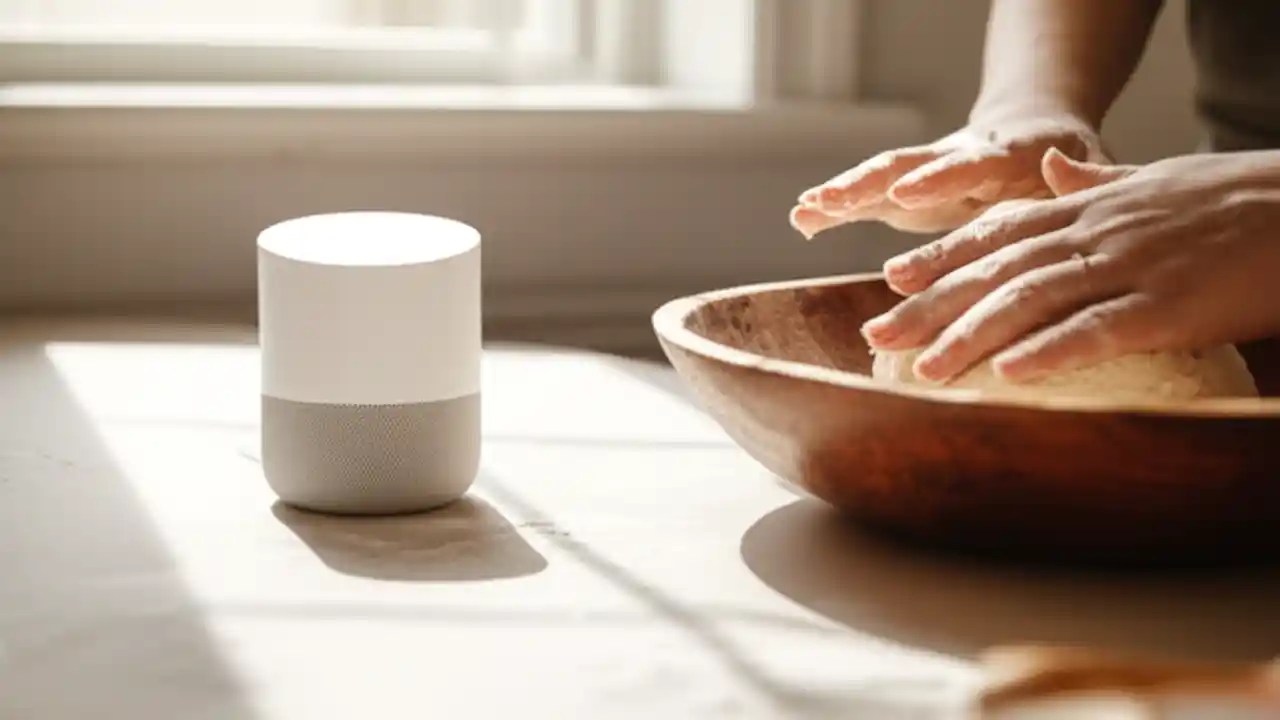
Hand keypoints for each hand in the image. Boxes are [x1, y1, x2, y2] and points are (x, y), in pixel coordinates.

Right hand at [789, 113, 1106, 236]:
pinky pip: (868, 198)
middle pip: (911, 163)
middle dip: (870, 183)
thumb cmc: (1075, 166)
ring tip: (807, 209)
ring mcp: (928, 172)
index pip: (971, 163)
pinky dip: (836, 208)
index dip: (939, 180)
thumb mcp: (1096, 167)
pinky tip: (801, 219)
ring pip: (883, 176)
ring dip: (845, 194)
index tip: (906, 196)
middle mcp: (958, 155)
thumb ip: (1082, 176)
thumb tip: (1059, 170)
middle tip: (834, 201)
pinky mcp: (908, 192)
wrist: (1036, 138)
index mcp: (1008, 153)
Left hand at [860, 148, 1279, 382]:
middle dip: (932, 303)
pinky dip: (1050, 351)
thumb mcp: (1155, 182)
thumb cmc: (1237, 201)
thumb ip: (1098, 182)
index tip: (894, 277)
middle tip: (877, 333)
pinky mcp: (1168, 306)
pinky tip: (1007, 374)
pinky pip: (1098, 330)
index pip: (999, 231)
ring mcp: (1129, 268)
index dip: (942, 254)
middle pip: (997, 269)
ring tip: (923, 368)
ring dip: (972, 335)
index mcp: (1091, 208)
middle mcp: (1096, 234)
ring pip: (1032, 300)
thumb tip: (1054, 171)